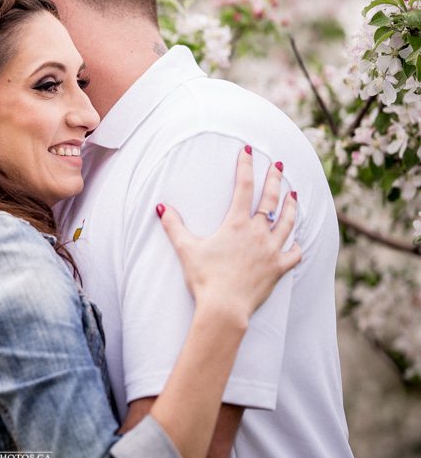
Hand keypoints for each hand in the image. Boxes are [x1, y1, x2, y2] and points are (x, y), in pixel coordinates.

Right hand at [156, 146, 301, 323]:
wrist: (225, 307)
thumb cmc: (204, 277)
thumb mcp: (185, 249)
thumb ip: (174, 226)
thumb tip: (161, 207)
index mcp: (235, 224)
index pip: (243, 186)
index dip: (246, 166)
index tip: (249, 150)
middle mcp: (257, 233)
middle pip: (270, 199)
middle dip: (275, 178)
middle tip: (279, 164)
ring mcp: (271, 250)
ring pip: (287, 222)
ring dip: (291, 206)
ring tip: (294, 194)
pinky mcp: (278, 269)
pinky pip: (293, 254)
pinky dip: (296, 246)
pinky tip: (295, 242)